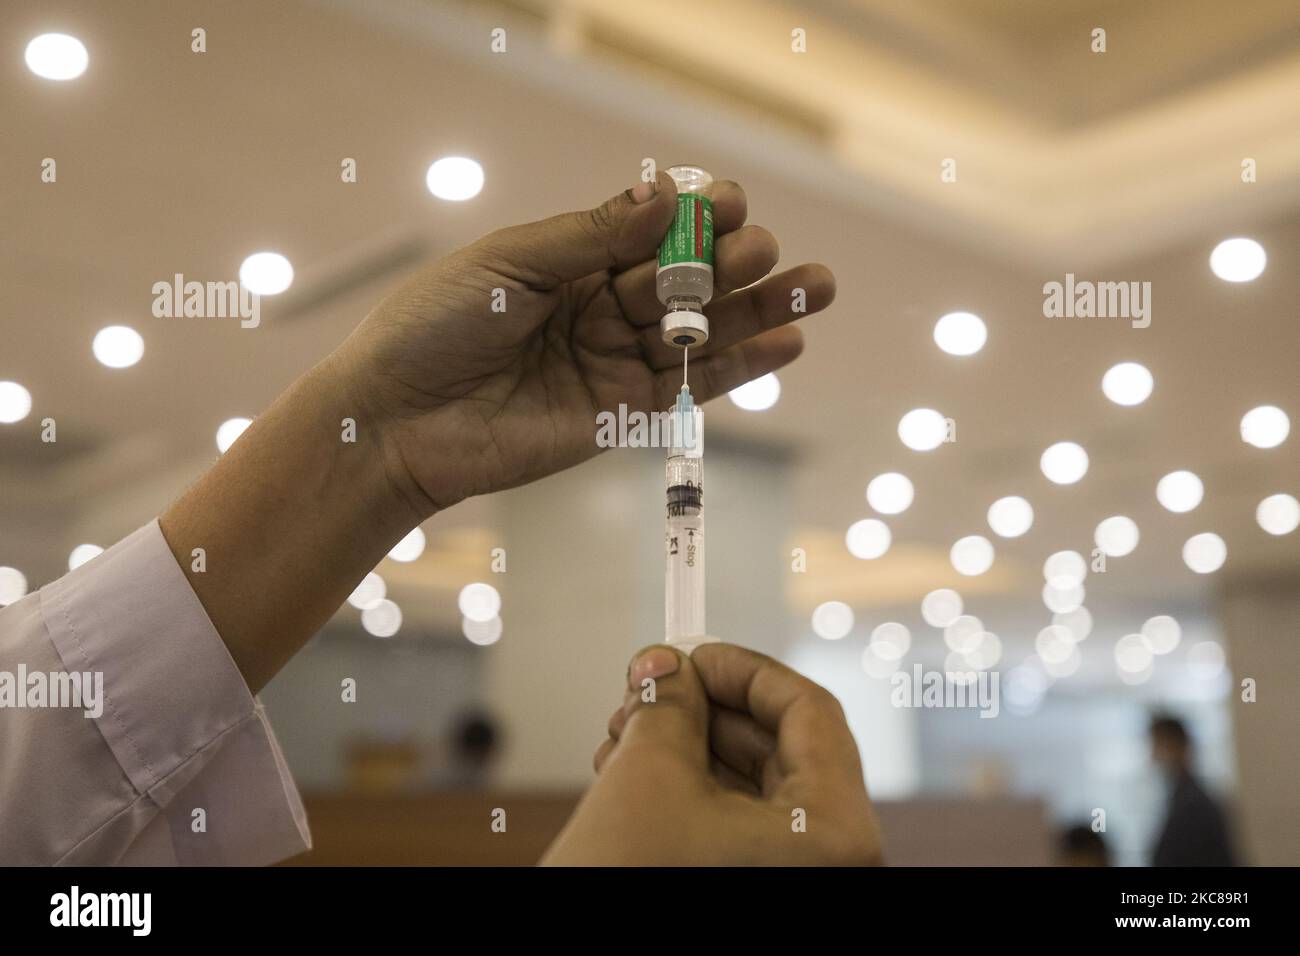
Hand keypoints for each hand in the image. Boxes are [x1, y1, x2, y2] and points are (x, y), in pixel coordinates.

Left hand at [338, 172, 835, 514]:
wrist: (396, 419)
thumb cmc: (435, 326)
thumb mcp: (509, 263)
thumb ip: (590, 237)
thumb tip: (664, 197)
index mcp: (570, 261)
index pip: (647, 232)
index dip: (690, 219)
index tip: (729, 201)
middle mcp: (599, 309)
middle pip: (683, 282)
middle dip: (730, 265)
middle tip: (767, 250)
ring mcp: (613, 362)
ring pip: (699, 333)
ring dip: (756, 313)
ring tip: (813, 289)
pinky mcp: (619, 415)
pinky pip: (690, 388)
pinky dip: (739, 368)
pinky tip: (785, 345)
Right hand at [540, 643, 881, 865]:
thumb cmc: (629, 886)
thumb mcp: (649, 772)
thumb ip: (668, 702)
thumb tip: (668, 666)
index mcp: (836, 835)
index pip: (810, 711)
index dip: (743, 669)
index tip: (691, 651)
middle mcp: (829, 864)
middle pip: (780, 748)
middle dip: (704, 709)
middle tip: (648, 686)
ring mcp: (792, 882)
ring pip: (754, 787)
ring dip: (687, 746)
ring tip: (624, 731)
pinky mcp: (753, 891)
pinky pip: (736, 824)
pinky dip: (687, 789)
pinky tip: (630, 770)